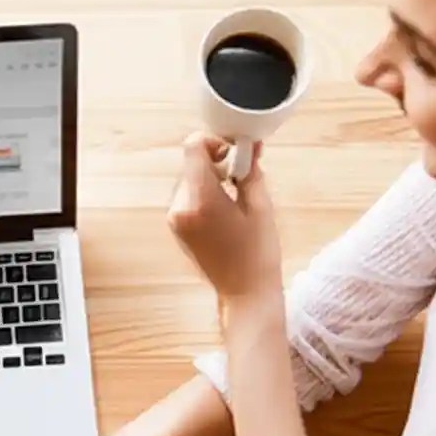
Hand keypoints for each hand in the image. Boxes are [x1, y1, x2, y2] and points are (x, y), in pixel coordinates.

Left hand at [166, 133, 282, 300]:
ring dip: (211, 177)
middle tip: (243, 171)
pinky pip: (187, 197)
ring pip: (189, 180)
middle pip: (191, 164)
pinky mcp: (177, 228)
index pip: (192, 148)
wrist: (244, 294)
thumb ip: (250, 171)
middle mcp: (180, 208)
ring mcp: (175, 219)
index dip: (214, 141)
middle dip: (217, 161)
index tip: (234, 151)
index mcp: (200, 200)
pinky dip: (204, 193)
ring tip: (236, 192)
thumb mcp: (260, 206)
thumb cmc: (257, 255)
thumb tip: (248, 146)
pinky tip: (225, 208)